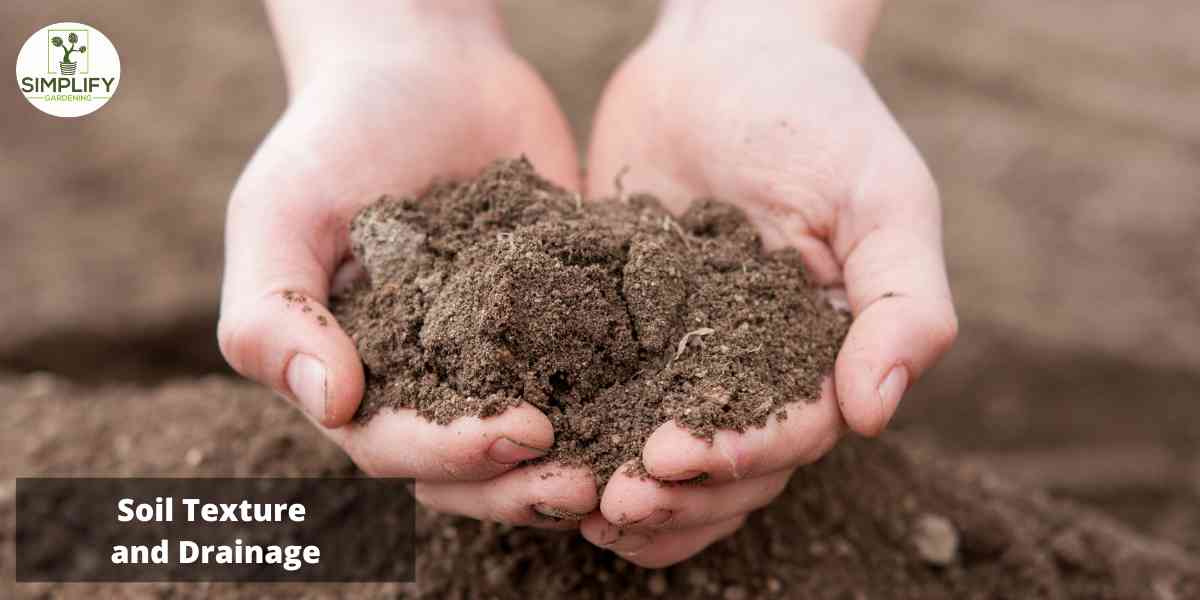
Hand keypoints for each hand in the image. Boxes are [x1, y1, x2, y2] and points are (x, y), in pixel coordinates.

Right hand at [219, 2, 594, 527]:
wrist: (424, 66)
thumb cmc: (333, 139)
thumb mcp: (277, 215)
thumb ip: (273, 315)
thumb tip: (332, 404)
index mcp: (358, 379)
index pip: (395, 447)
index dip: (453, 455)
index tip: (520, 436)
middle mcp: (430, 383)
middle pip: (471, 470)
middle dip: (526, 485)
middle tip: (589, 486)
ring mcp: (504, 356)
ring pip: (540, 443)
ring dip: (582, 462)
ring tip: (635, 467)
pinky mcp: (565, 322)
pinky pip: (597, 373)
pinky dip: (629, 398)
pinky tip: (671, 402)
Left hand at [581, 1, 956, 565]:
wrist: (720, 54)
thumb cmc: (816, 115)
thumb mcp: (881, 196)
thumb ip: (903, 303)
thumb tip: (876, 415)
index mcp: (822, 353)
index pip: (791, 433)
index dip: (740, 455)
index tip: (675, 455)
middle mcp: (753, 367)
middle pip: (724, 466)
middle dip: (674, 495)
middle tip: (614, 503)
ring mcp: (682, 351)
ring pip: (661, 451)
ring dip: (625, 488)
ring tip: (571, 503)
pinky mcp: (619, 327)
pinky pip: (601, 395)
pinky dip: (577, 435)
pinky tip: (536, 454)